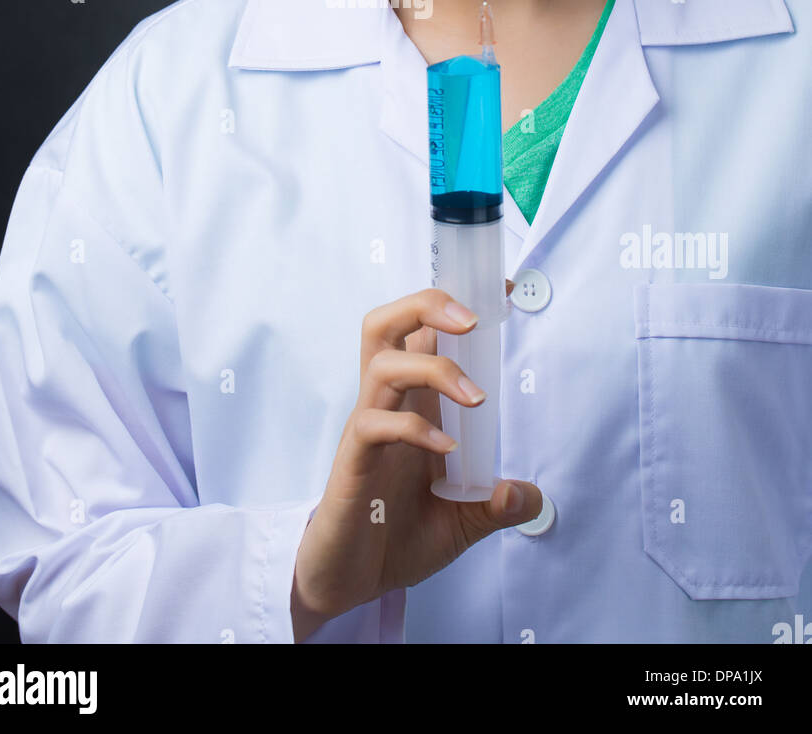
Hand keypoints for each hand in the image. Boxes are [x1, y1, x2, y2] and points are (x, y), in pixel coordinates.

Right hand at [290, 287, 541, 639]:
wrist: (348, 584)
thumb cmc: (395, 538)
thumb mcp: (460, 523)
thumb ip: (494, 506)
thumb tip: (529, 494)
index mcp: (411, 403)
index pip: (424, 333)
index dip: (455, 305)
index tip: (503, 293)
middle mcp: (386, 403)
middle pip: (387, 323)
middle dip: (427, 305)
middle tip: (472, 321)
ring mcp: (366, 428)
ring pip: (383, 362)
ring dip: (434, 368)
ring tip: (476, 398)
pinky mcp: (353, 461)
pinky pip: (375, 423)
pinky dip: (414, 427)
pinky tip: (445, 450)